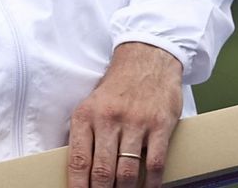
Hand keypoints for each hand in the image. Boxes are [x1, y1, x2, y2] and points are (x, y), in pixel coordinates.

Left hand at [66, 41, 183, 187]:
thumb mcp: (90, 105)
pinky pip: (154, 164)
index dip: (77, 185)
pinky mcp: (160, 126)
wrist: (146, 61)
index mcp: (85, 116)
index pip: (78, 160)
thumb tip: (78, 169)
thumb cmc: (116, 89)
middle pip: (102, 170)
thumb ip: (84, 134)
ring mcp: (135, 123)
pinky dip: (150, 183)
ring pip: (127, 171)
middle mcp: (108, 120)